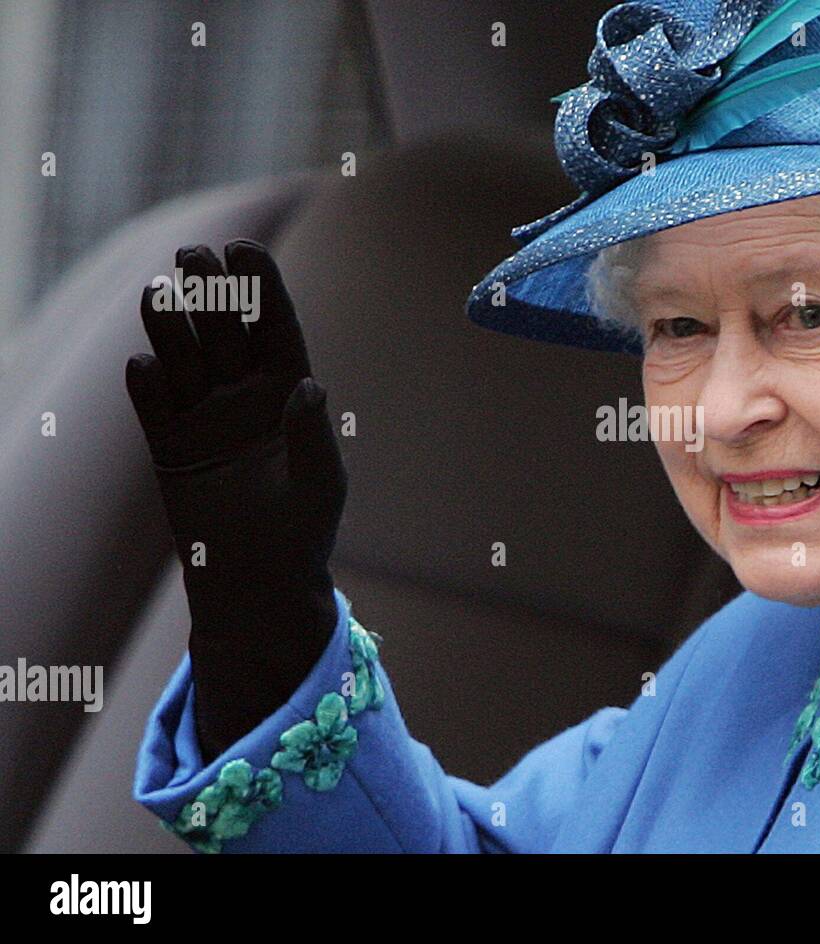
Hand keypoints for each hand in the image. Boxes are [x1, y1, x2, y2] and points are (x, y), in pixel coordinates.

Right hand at [126, 240, 346, 758]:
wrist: (260, 582)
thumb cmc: (304, 532)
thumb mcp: (320, 484)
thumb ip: (312, 436)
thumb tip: (307, 387)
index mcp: (290, 392)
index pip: (274, 328)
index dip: (261, 288)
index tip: (244, 250)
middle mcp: (245, 395)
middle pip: (224, 330)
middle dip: (210, 291)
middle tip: (193, 255)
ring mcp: (204, 416)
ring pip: (183, 357)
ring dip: (170, 325)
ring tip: (160, 293)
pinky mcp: (170, 446)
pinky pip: (154, 406)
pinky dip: (146, 385)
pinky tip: (144, 367)